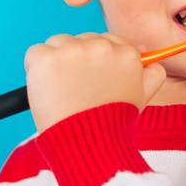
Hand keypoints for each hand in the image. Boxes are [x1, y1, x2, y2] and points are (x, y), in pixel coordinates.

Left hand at [24, 33, 166, 132]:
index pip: (105, 42)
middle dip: (76, 61)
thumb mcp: (141, 96)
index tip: (93, 82)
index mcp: (126, 51)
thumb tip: (150, 57)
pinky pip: (35, 53)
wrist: (88, 145)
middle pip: (80, 41)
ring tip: (63, 92)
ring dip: (56, 63)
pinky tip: (47, 90)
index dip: (95, 63)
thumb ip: (150, 73)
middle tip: (77, 91)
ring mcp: (72, 50)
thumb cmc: (112, 124)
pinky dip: (35, 70)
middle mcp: (101, 45)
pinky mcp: (46, 58)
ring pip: (58, 44)